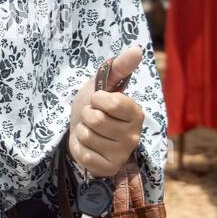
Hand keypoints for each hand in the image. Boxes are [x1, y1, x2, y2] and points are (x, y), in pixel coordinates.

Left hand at [67, 45, 145, 177]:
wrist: (81, 130)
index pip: (110, 102)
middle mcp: (134, 135)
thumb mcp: (104, 83)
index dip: (97, 99)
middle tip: (91, 117)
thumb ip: (119, 66)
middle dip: (85, 115)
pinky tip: (87, 146)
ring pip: (87, 136)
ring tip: (89, 131)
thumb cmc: (95, 105)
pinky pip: (84, 155)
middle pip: (95, 120)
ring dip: (81, 131)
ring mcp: (122, 154)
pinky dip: (79, 148)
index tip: (98, 100)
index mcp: (136, 113)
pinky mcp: (108, 169)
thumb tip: (137, 49)